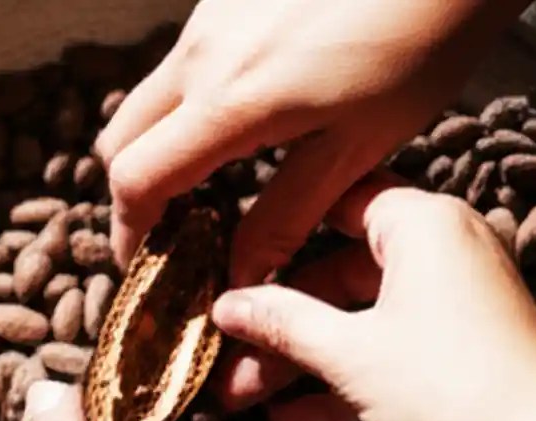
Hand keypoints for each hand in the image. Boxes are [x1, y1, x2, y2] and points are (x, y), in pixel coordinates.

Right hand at [95, 0, 527, 285]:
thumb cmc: (414, 48)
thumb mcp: (356, 148)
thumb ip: (287, 216)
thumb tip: (241, 277)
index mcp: (228, 101)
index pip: (138, 179)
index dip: (130, 234)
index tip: (146, 269)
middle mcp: (200, 55)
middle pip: (121, 139)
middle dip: (134, 194)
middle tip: (175, 236)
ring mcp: (209, 20)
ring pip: (150, 100)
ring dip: (163, 149)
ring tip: (213, 187)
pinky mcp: (227, 1)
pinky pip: (184, 66)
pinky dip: (189, 109)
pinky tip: (244, 125)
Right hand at [211, 184, 535, 420]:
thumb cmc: (451, 389)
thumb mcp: (350, 355)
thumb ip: (283, 322)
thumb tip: (225, 305)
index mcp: (422, 222)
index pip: (333, 201)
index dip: (276, 234)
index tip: (226, 265)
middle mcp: (443, 246)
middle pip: (340, 270)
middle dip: (280, 320)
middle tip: (226, 354)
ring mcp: (455, 299)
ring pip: (361, 317)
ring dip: (305, 357)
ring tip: (243, 395)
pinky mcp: (463, 346)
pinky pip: (391, 347)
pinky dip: (348, 375)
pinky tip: (293, 416)